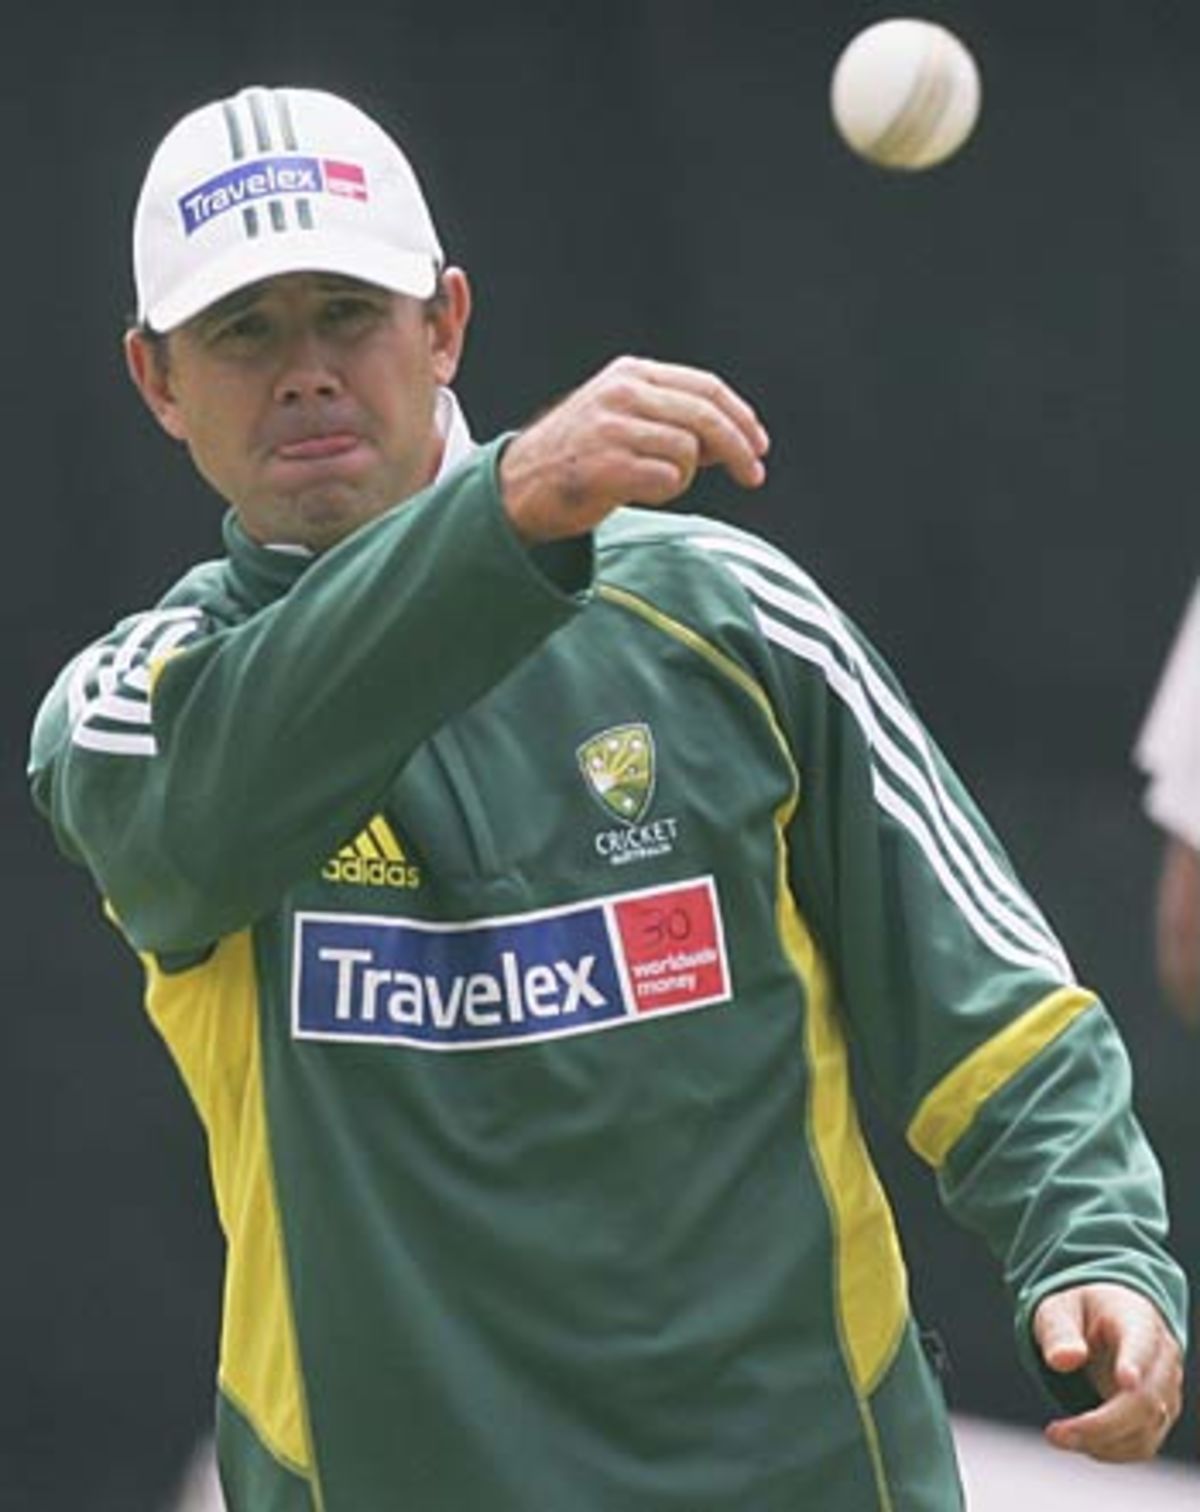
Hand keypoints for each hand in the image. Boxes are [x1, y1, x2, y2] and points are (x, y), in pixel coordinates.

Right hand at [498, 355, 769, 542]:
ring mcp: (612, 428)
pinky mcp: (606, 465)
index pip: (706, 388)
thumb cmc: (578, 456)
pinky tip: (638, 491)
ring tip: (655, 481)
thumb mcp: (624, 418)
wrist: (519, 486)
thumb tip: (735, 439)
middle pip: (706, 417)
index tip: (760, 445)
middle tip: (754, 476)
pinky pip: (668, 479)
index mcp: (631, 374)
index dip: (741, 418)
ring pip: (688, 451)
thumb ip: (674, 419)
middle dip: (740, 449)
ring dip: (685, 476)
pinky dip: (665, 491)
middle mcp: (623, 393)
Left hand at [1033, 1282, 1182, 1461]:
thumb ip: (1057, 1332)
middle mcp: (1161, 1358)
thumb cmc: (1079, 1314)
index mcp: (1137, 1319)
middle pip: (1146, 1400)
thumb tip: (1064, 1360)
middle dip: (1101, 1423)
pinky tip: (1077, 1439)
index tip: (1126, 1382)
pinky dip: (1108, 1450)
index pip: (1143, 1343)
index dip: (1136, 1363)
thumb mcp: (1057, 1311)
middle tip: (1055, 1433)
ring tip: (1058, 1435)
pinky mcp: (1159, 1418)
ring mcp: (1166, 1392)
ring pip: (1145, 1430)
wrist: (1103, 1324)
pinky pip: (1141, 1445)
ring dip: (1100, 1442)